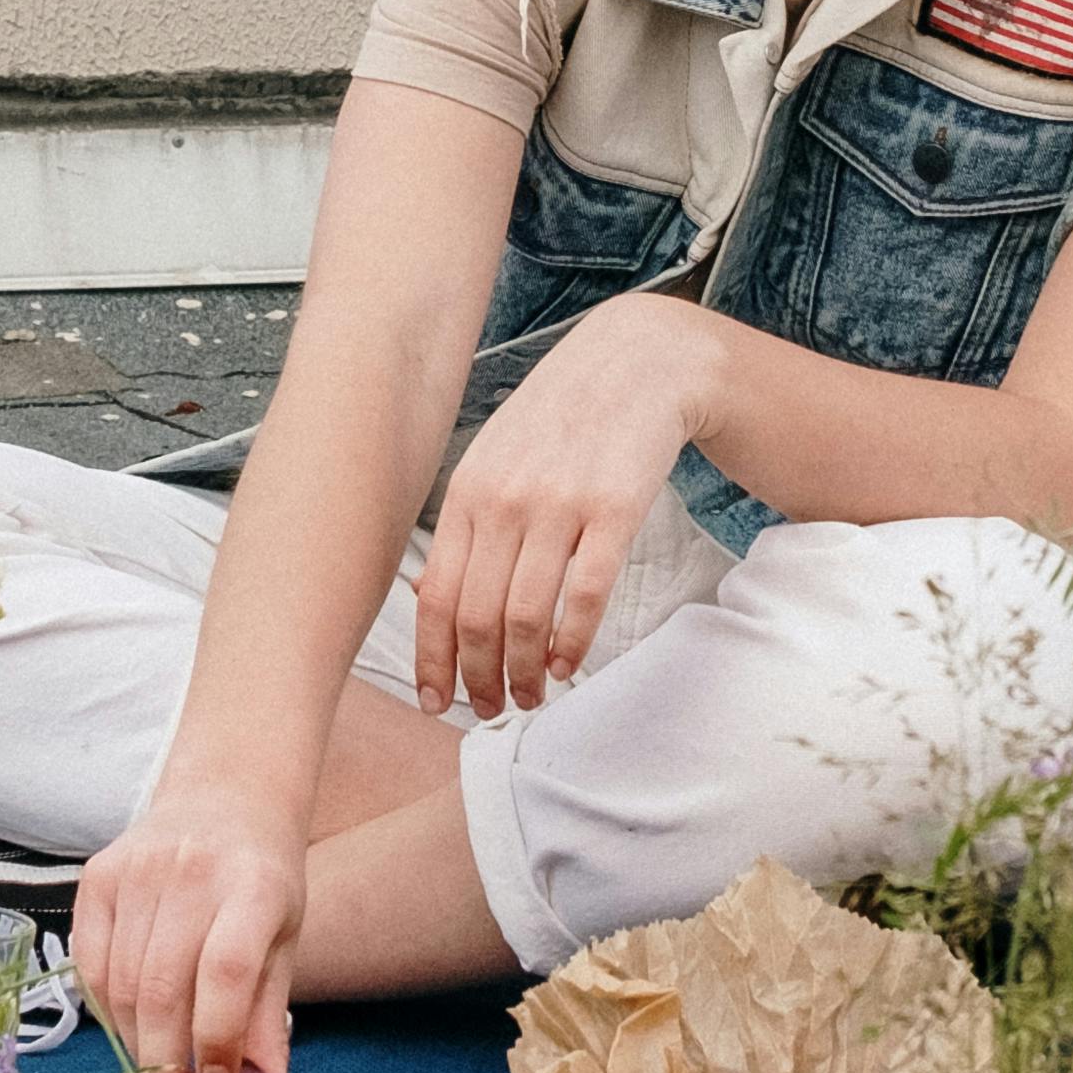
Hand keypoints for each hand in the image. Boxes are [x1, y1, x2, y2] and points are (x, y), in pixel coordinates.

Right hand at [74, 784, 312, 1072]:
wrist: (224, 797)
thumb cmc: (262, 886)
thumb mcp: (283, 949)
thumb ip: (271, 1036)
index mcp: (255, 885)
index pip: (226, 971)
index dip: (217, 1039)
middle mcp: (192, 870)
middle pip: (163, 988)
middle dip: (164, 1071)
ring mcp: (136, 869)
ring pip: (121, 987)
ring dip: (137, 1051)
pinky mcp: (95, 875)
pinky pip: (90, 967)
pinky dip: (109, 1016)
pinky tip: (133, 1033)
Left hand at [415, 295, 716, 723]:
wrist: (639, 362)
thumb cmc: (562, 417)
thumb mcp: (496, 458)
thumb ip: (468, 524)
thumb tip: (433, 601)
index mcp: (467, 492)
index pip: (436, 598)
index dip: (435, 661)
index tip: (438, 702)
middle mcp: (506, 500)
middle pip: (479, 617)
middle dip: (479, 679)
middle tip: (490, 710)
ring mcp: (560, 504)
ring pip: (527, 615)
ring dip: (525, 671)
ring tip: (531, 696)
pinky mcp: (615, 509)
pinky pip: (586, 594)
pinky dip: (574, 640)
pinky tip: (569, 663)